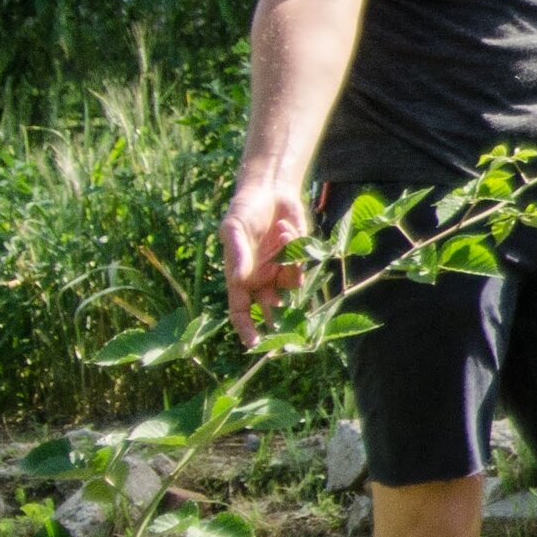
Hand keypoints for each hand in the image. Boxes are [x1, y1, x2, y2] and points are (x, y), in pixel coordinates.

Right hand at [222, 177, 312, 345]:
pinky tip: (286, 228)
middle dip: (281, 319)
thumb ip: (237, 253)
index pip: (241, 311)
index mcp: (241, 278)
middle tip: (290, 327)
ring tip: (279, 232)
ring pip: (291, 286)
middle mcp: (262, 279)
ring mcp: (281, 270)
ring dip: (288, 265)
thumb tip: (237, 278)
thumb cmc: (244, 211)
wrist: (270, 192)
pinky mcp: (299, 259)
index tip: (254, 344)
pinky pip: (301, 266)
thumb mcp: (234, 229)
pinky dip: (296, 250)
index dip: (247, 328)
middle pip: (272, 310)